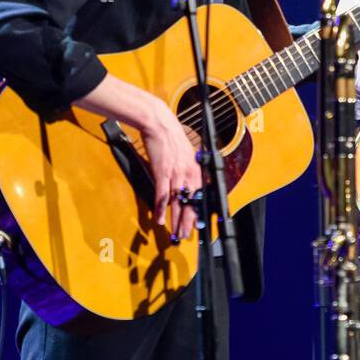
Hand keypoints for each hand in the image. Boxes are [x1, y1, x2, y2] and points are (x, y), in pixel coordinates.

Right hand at [142, 106, 201, 240]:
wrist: (159, 124)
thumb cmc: (171, 138)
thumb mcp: (187, 155)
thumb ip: (189, 170)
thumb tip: (188, 184)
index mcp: (197, 170)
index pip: (200, 196)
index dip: (198, 213)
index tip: (197, 225)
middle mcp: (189, 173)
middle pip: (190, 203)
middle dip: (187, 222)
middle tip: (185, 235)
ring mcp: (176, 173)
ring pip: (178, 203)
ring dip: (176, 220)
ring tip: (174, 233)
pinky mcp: (162, 172)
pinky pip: (162, 195)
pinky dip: (160, 209)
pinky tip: (159, 219)